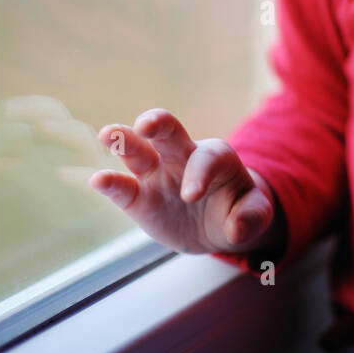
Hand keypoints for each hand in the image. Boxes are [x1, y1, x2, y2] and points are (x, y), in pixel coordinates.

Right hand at [90, 108, 280, 256]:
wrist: (216, 225)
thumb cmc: (239, 210)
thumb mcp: (256, 213)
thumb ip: (252, 216)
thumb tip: (236, 229)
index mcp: (215, 156)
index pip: (206, 157)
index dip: (199, 173)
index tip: (192, 196)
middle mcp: (182, 157)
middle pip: (168, 132)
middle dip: (157, 123)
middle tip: (146, 125)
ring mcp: (157, 174)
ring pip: (137, 150)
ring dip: (122, 140)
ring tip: (108, 134)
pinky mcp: (139, 198)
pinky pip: (122, 188)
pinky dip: (109, 184)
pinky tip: (97, 180)